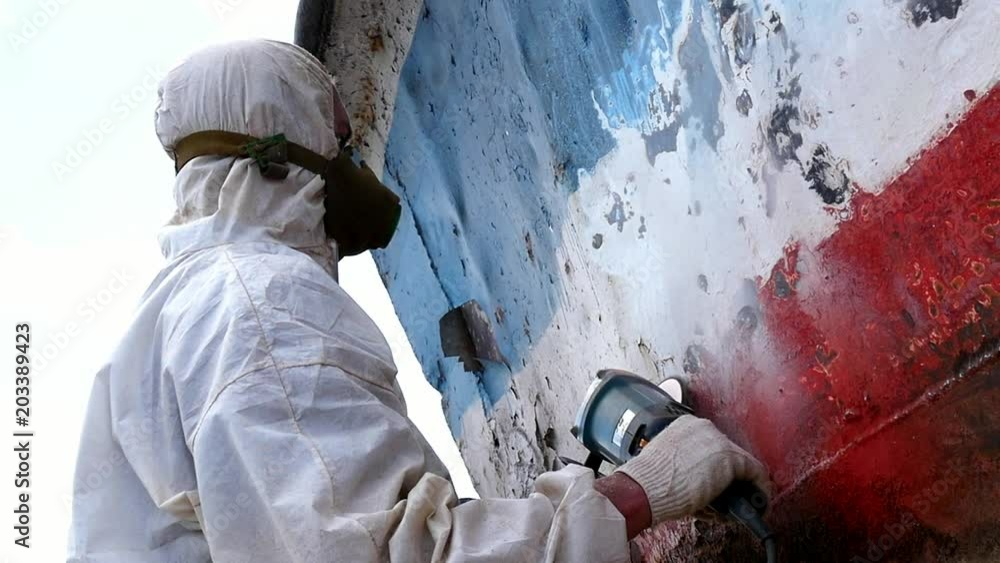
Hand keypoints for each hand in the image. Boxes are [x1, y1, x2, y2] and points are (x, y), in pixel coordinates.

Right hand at [614, 415, 769, 525]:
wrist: (645, 487)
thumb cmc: (648, 480)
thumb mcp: (666, 462)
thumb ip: (685, 464)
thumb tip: (703, 484)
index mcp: (685, 425)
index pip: (712, 446)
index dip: (719, 469)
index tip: (721, 484)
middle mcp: (704, 427)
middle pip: (728, 454)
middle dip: (730, 478)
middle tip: (728, 498)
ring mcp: (718, 441)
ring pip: (742, 464)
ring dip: (742, 486)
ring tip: (739, 505)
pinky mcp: (730, 459)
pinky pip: (755, 473)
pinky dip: (759, 489)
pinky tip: (758, 505)